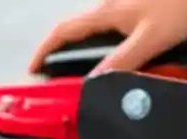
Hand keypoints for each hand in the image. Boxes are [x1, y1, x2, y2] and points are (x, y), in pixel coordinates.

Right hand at [28, 0, 186, 73]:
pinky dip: (115, 44)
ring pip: (100, 29)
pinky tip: (130, 53)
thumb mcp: (152, 39)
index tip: (34, 67)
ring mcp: (129, 4)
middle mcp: (114, 5)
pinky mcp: (146, 5)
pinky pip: (120, 28)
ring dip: (92, 49)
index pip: (62, 33)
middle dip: (64, 51)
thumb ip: (122, 63)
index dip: (43, 52)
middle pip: (78, 31)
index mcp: (107, 13)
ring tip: (94, 69)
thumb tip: (97, 83)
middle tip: (59, 70)